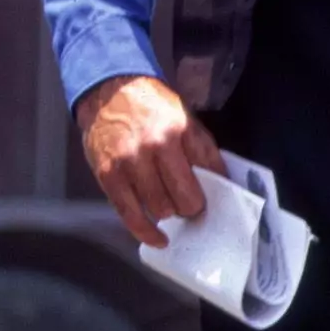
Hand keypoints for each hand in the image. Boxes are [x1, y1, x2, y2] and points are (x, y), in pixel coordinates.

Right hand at [75, 74, 225, 249]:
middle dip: (190, 208)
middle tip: (189, 205)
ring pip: (158, 209)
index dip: (210, 193)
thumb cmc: (151, 106)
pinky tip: (158, 238)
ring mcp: (127, 163)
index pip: (206, 176)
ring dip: (169, 214)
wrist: (109, 92)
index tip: (209, 199)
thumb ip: (203, 150)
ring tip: (170, 207)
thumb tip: (222, 182)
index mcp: (177, 131)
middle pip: (183, 200)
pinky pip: (129, 214)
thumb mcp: (186, 118)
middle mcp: (152, 147)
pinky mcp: (107, 175)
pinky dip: (145, 232)